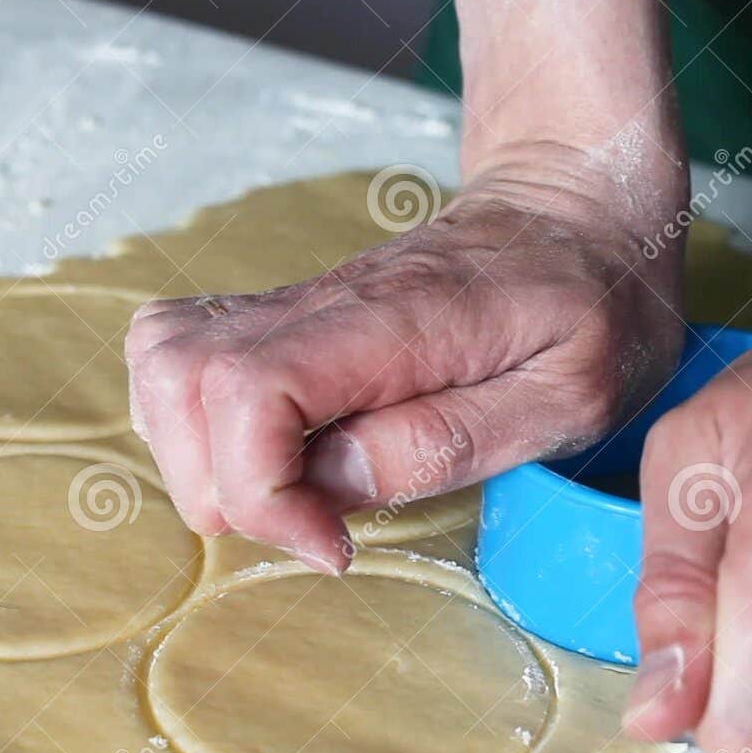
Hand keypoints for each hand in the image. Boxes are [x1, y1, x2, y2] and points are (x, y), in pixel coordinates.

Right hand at [126, 143, 685, 572]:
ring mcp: (292, 301)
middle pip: (180, 378)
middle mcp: (322, 302)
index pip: (252, 390)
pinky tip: (261, 455)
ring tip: (279, 496)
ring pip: (161, 362)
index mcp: (397, 320)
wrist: (577, 210)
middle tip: (305, 525)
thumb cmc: (590, 305)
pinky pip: (180, 354)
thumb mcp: (570, 395)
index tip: (330, 542)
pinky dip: (189, 421)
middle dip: (217, 486)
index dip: (262, 491)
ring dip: (191, 455)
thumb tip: (332, 485)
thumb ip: (450, 440)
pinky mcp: (281, 313)